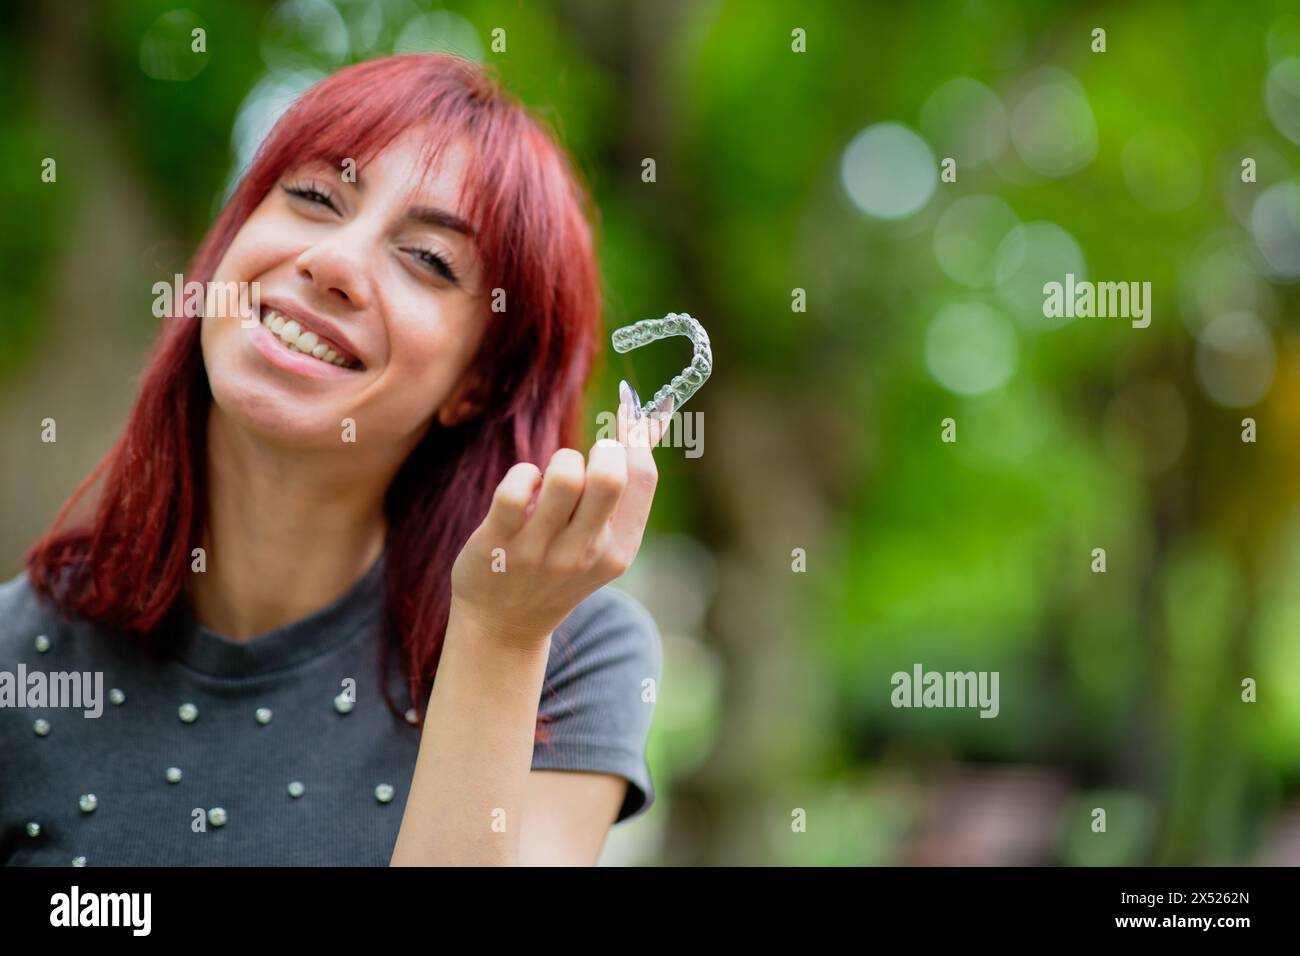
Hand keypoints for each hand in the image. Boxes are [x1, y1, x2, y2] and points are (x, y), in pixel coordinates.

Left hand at [450, 390, 670, 647]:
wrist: (504, 625)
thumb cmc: (559, 565)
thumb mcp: (601, 538)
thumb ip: (626, 487)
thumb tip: (652, 420)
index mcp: (619, 549)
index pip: (643, 477)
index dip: (636, 437)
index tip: (624, 423)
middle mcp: (585, 552)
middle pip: (609, 476)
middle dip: (603, 448)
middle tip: (589, 460)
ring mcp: (541, 550)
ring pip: (563, 476)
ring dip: (560, 460)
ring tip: (554, 476)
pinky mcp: (498, 543)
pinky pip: (515, 487)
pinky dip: (523, 474)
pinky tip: (525, 487)